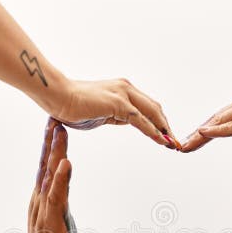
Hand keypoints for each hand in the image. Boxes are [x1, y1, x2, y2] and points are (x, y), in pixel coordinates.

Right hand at [20, 118, 77, 232]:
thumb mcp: (59, 222)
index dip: (51, 146)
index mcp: (44, 200)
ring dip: (56, 152)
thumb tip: (65, 200)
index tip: (55, 125)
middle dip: (51, 140)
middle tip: (54, 116)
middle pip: (46, 165)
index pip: (47, 168)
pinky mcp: (50, 221)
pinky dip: (61, 179)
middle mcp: (41, 200)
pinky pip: (57, 196)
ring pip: (50, 175)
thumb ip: (60, 207)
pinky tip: (66, 163)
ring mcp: (44, 210)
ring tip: (60, 131)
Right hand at [51, 78, 179, 148]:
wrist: (58, 96)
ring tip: (171, 144)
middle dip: (166, 126)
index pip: (146, 106)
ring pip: (152, 112)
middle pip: (154, 108)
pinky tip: (161, 140)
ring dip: (164, 130)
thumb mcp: (100, 114)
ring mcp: (123, 94)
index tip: (165, 136)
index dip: (158, 121)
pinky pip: (141, 120)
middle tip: (174, 142)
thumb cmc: (72, 106)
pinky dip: (153, 131)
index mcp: (122, 89)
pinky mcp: (119, 103)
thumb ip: (115, 116)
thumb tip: (127, 121)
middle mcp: (126, 88)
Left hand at [181, 91, 231, 158]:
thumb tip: (213, 133)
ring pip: (221, 122)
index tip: (185, 144)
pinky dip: (217, 131)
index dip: (200, 133)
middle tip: (179, 147)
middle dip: (196, 135)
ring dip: (201, 135)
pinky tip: (202, 134)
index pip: (218, 119)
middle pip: (216, 119)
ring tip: (186, 145)